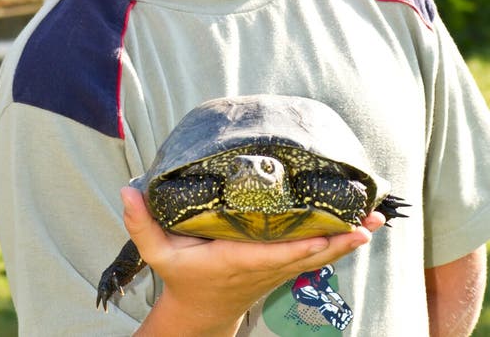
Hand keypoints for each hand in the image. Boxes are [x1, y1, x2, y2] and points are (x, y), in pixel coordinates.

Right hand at [123, 187, 384, 336]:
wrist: (201, 313)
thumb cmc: (182, 277)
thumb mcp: (158, 253)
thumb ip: (142, 222)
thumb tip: (127, 189)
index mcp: (237, 260)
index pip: (275, 253)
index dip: (305, 244)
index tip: (330, 231)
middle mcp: (264, 266)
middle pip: (309, 253)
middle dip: (340, 239)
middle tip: (370, 222)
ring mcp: (278, 269)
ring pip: (319, 254)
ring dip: (347, 239)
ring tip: (376, 221)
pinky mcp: (284, 266)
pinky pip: (316, 253)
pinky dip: (339, 241)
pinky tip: (359, 226)